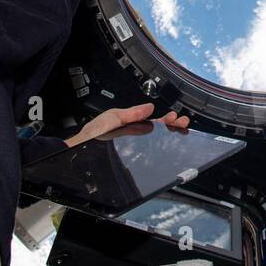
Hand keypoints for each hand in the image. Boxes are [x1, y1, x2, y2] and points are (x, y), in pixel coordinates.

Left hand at [64, 103, 190, 146]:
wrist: (81, 149)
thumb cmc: (93, 134)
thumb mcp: (113, 118)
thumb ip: (132, 114)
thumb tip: (149, 107)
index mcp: (131, 124)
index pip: (154, 121)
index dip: (166, 119)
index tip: (175, 117)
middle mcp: (134, 136)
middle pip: (158, 131)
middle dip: (172, 126)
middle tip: (183, 123)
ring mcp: (133, 147)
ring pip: (155, 143)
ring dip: (168, 137)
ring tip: (179, 132)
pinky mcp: (130, 158)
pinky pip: (147, 155)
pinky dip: (158, 153)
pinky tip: (165, 150)